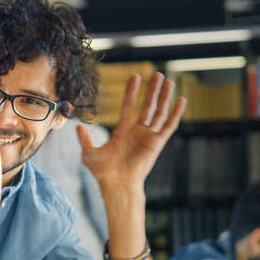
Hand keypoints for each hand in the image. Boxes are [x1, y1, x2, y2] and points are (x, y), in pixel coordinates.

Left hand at [77, 71, 185, 191]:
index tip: (135, 76)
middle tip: (156, 74)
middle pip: (147, 106)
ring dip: (164, 97)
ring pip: (159, 112)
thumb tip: (79, 127)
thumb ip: (85, 140)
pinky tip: (181, 100)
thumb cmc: (103, 173)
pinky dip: (176, 113)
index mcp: (123, 131)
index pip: (128, 106)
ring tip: (168, 80)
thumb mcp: (89, 154)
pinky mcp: (157, 143)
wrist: (117, 185)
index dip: (131, 91)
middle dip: (152, 90)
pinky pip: (169, 126)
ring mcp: (148, 137)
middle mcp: (137, 132)